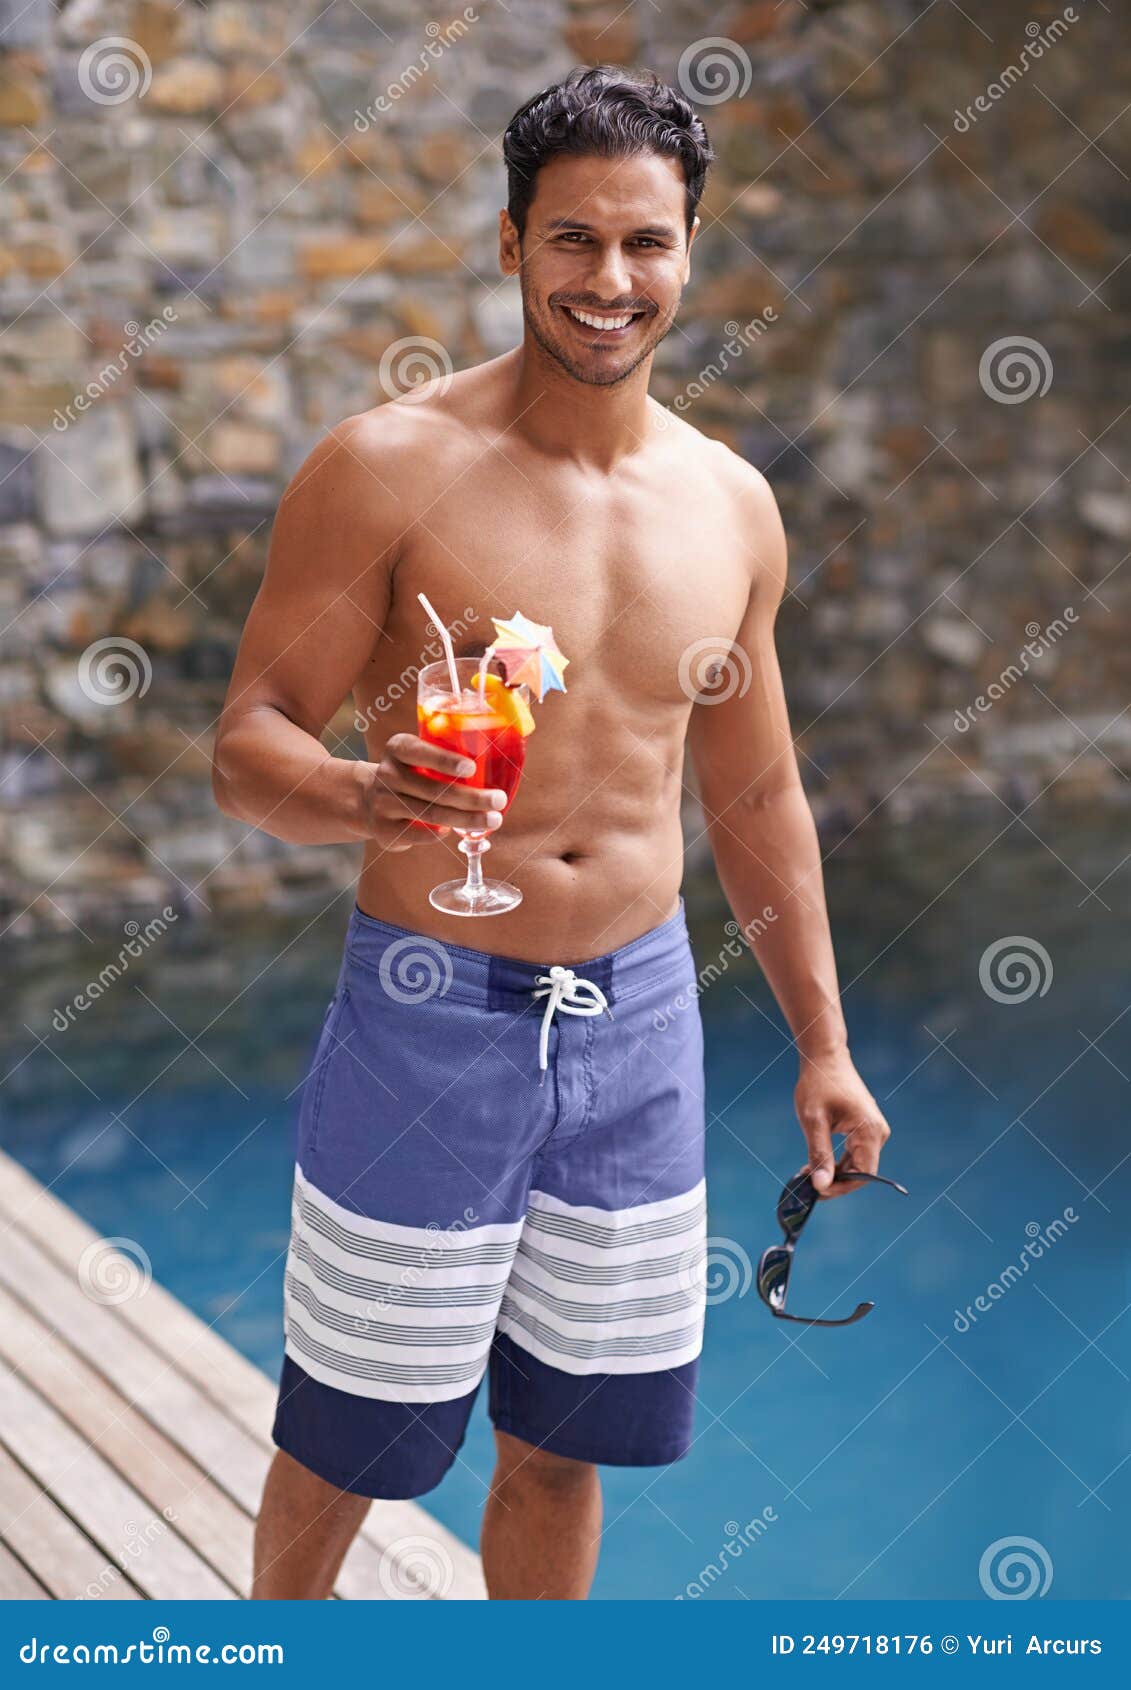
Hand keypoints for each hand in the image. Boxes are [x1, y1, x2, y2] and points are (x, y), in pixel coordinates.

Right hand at [361, 734, 506, 851]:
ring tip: (492, 819)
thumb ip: (445, 758)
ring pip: (431, 814)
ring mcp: (383, 803)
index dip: (445, 761)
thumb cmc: (411, 775)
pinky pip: (421, 835)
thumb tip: (497, 768)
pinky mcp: (385, 829)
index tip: (471, 769)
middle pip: (433, 789)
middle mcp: (387, 774)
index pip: (418, 751)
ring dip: (466, 819)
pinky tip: (456, 830)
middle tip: (498, 800)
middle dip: (471, 797)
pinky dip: (442, 833)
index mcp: (398, 748)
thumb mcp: (418, 756)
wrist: (369, 799)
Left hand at [794, 1048, 890, 1199]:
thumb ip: (819, 1154)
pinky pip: (855, 1154)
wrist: (825, 1057)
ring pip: (857, 1165)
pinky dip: (837, 1162)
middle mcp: (878, 1133)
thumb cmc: (818, 1084)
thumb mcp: (813, 1121)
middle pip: (861, 1173)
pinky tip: (815, 1164)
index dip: (840, 1188)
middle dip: (834, 1182)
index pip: (863, 1175)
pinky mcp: (866, 1129)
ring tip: (806, 1174)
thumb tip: (821, 1186)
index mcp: (870, 1131)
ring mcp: (874, 1131)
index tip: (815, 1192)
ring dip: (834, 1173)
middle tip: (806, 1185)